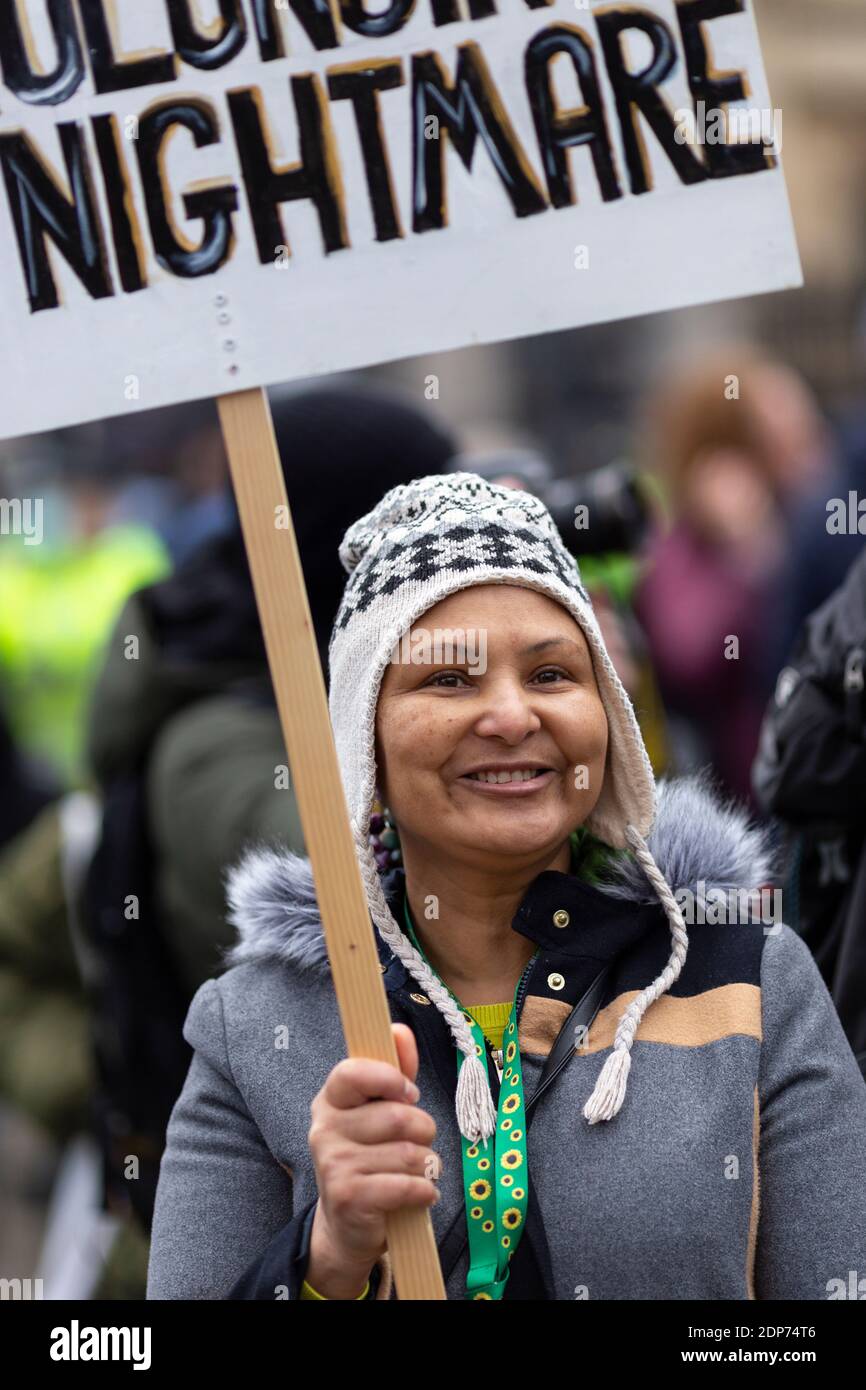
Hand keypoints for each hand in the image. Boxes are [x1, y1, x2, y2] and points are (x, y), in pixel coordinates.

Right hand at [305, 1023, 439, 1297]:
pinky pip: (406, 1185)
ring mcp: (333, 1164)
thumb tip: (399, 1030)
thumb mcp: (380, 1111)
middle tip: (419, 1141)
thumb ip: (394, 1071)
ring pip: (408, 1153)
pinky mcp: (348, 1197)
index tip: (408, 1093)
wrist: (347, 1224)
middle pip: (398, 1116)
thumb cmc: (371, 1156)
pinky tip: (420, 1193)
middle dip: (424, 1130)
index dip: (389, 1079)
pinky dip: (425, 1191)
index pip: (352, 1072)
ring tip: (417, 1171)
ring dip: (426, 1165)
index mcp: (331, 1100)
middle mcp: (324, 1129)